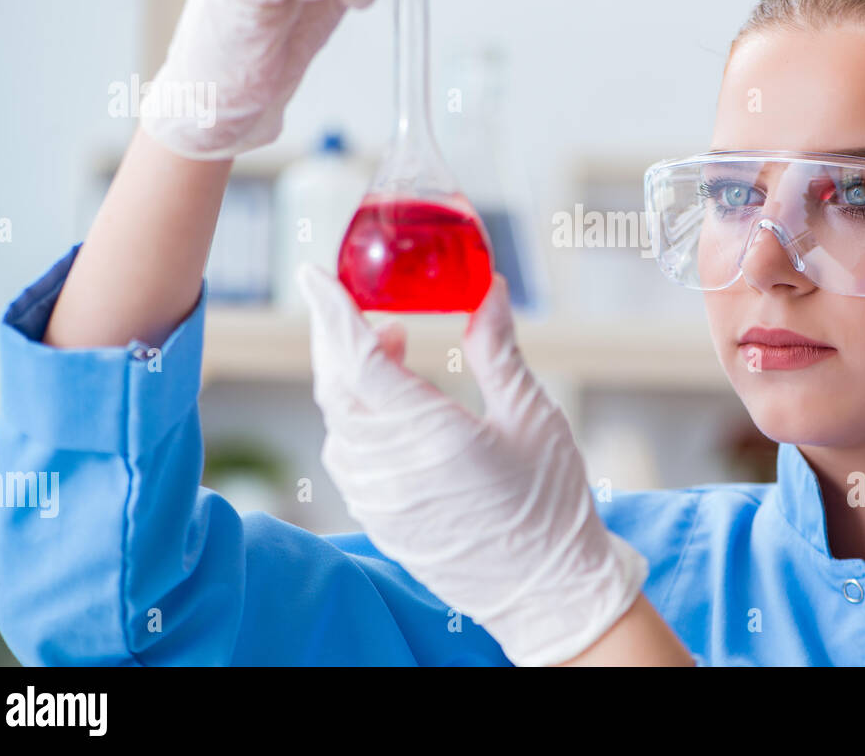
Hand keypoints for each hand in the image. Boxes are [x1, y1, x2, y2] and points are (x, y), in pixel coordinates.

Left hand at [296, 264, 649, 666]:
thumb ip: (497, 348)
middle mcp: (390, 468)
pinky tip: (392, 408)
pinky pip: (346, 455)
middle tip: (358, 303)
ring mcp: (378, 499)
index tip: (314, 274)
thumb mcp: (533, 415)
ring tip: (391, 351)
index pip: (356, 357)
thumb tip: (488, 289)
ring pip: (337, 421)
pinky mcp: (379, 519)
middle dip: (337, 336)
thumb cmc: (550, 503)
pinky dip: (356, 417)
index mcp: (431, 434)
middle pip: (335, 385)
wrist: (547, 592)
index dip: (332, 309)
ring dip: (350, 378)